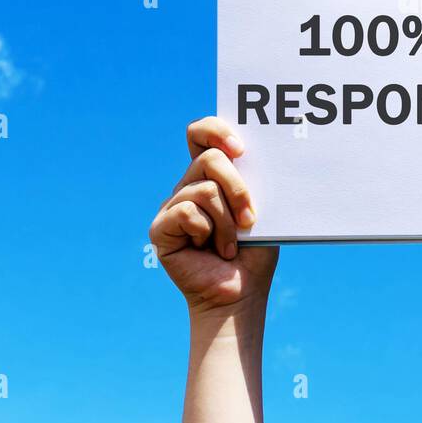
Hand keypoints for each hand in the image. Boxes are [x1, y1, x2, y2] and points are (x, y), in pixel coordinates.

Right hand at [149, 116, 278, 316]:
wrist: (241, 292)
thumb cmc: (255, 252)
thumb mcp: (261, 209)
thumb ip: (252, 181)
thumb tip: (258, 155)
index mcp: (211, 176)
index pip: (200, 134)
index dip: (216, 130)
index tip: (241, 149)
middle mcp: (189, 186)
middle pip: (209, 159)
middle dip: (238, 188)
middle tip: (250, 218)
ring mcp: (172, 206)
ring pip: (205, 190)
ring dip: (228, 223)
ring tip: (231, 245)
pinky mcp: (161, 228)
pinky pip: (187, 212)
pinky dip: (207, 232)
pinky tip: (208, 249)